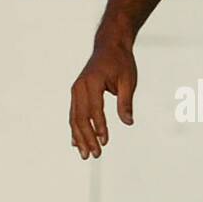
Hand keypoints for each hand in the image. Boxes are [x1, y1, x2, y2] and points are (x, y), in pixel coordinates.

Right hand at [69, 39, 136, 158]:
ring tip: (86, 154)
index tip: (105, 141)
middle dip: (87, 138)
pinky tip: (77, 143)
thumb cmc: (121, 62)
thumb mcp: (128, 80)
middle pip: (80, 117)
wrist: (109, 46)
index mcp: (92, 82)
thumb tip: (128, 122)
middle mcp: (79, 86)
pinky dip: (75, 129)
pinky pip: (74, 114)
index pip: (95, 109)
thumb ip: (126, 102)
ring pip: (74, 118)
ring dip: (79, 137)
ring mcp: (76, 90)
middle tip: (95, 155)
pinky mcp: (76, 93)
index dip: (99, 127)